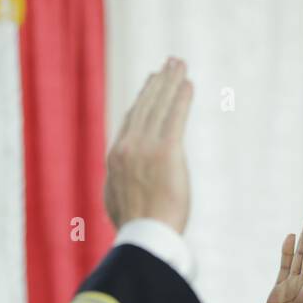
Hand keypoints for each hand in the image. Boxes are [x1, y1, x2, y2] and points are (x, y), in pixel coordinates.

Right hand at [103, 58, 192, 233]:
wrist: (144, 238)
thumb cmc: (136, 229)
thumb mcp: (117, 204)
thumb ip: (120, 187)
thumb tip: (121, 187)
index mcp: (115, 158)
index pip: (130, 121)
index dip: (142, 100)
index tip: (150, 85)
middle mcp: (127, 147)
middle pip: (144, 106)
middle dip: (157, 83)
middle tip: (167, 64)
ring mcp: (145, 148)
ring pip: (159, 106)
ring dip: (170, 82)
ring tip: (179, 64)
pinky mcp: (166, 152)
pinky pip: (175, 117)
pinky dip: (181, 98)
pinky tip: (188, 83)